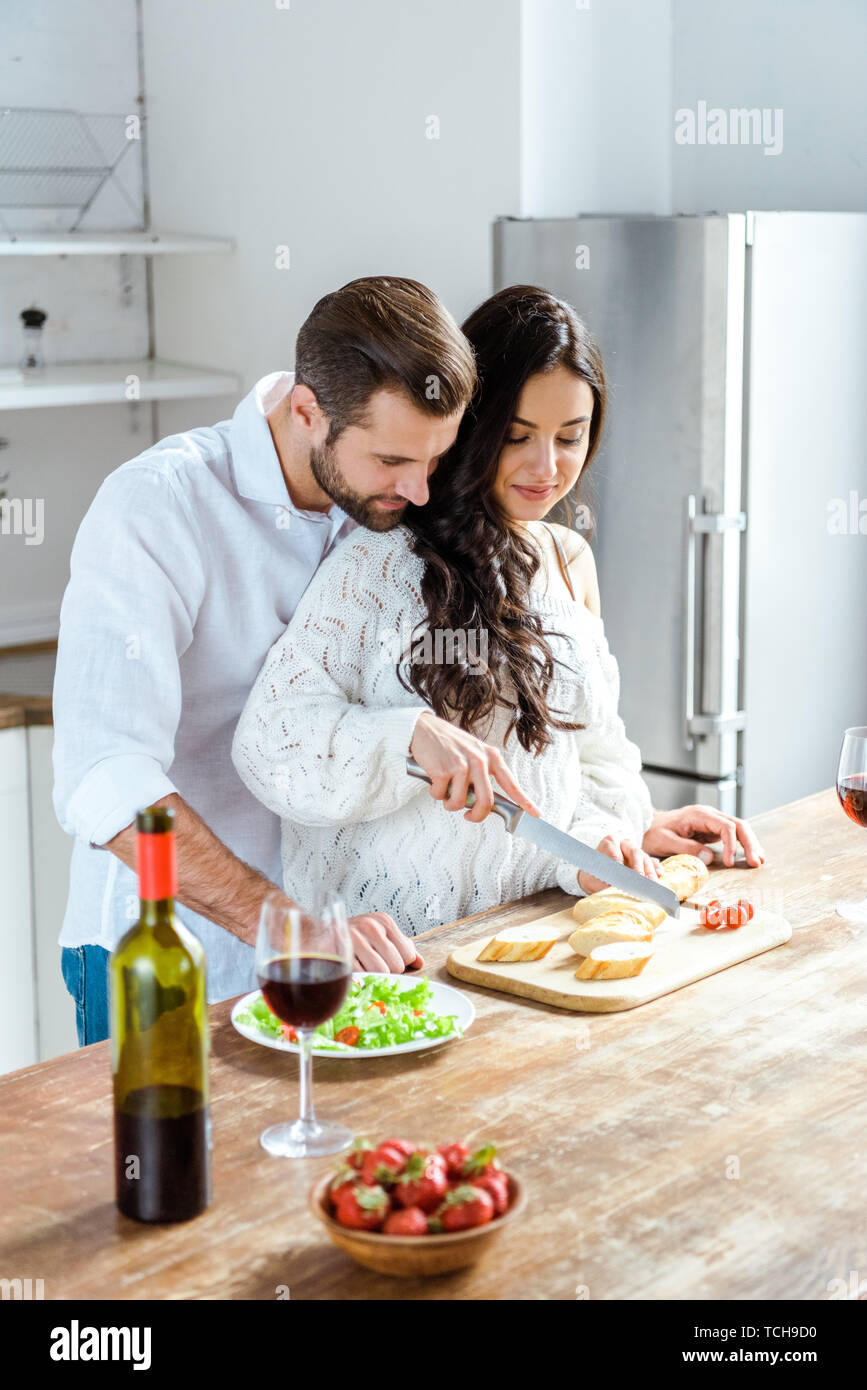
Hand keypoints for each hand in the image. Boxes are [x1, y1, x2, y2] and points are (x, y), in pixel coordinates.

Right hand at [347, 911, 422, 972]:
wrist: (317, 934)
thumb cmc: (353, 936)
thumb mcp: (379, 934)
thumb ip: (402, 946)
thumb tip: (420, 963)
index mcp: (384, 921)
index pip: (408, 953)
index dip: (399, 963)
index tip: (386, 960)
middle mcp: (371, 926)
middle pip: (396, 965)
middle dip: (387, 971)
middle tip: (372, 965)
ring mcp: (355, 939)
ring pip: (381, 972)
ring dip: (374, 976)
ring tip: (364, 967)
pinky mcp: (342, 953)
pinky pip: (363, 975)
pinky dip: (361, 979)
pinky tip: (355, 970)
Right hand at [409, 710, 540, 823]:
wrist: (423, 729)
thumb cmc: (447, 743)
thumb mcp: (472, 752)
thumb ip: (482, 773)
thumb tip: (484, 801)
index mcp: (491, 757)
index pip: (511, 784)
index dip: (525, 802)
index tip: (535, 814)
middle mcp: (480, 760)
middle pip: (486, 801)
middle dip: (476, 815)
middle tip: (469, 816)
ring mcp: (462, 765)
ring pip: (460, 802)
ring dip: (449, 803)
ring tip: (444, 789)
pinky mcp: (444, 770)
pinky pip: (441, 796)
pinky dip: (435, 792)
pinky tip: (434, 779)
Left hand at [577, 835, 662, 895]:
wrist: (595, 879)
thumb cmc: (595, 877)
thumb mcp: (596, 878)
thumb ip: (606, 880)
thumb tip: (616, 885)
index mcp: (609, 842)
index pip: (617, 854)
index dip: (621, 866)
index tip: (625, 878)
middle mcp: (624, 843)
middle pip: (635, 852)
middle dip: (639, 868)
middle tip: (641, 880)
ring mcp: (635, 850)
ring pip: (645, 857)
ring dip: (649, 871)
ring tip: (652, 882)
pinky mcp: (643, 859)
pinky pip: (652, 861)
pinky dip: (655, 868)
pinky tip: (659, 875)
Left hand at [642, 806, 764, 868]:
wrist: (647, 826)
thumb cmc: (653, 832)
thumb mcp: (665, 841)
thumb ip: (686, 848)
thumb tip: (709, 858)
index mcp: (699, 815)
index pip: (725, 827)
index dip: (731, 845)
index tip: (730, 863)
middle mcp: (709, 815)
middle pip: (738, 825)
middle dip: (749, 843)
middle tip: (756, 862)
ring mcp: (711, 822)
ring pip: (738, 829)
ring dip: (750, 844)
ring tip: (758, 860)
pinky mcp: (711, 830)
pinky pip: (732, 835)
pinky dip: (742, 845)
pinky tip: (748, 855)